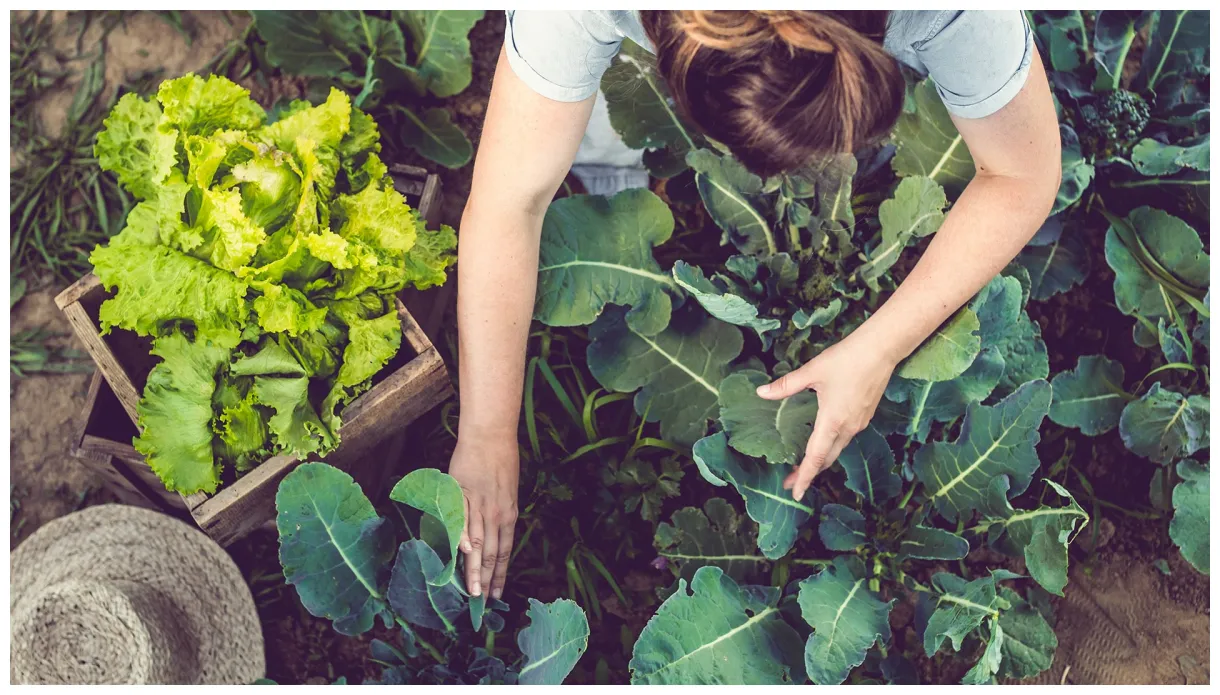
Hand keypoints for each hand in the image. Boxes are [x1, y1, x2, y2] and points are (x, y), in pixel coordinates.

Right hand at [448, 428, 519, 599]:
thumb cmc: (500, 461)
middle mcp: (496, 513)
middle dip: (487, 580)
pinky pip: (460, 521)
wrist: (489, 435)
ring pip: (477, 543)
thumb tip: (495, 535)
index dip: (501, 574)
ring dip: (474, 569)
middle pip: (491, 553)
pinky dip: (461, 538)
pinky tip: (461, 555)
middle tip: (482, 603)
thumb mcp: (508, 491)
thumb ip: (501, 514)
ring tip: (471, 591)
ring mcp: (479, 505)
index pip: (505, 551)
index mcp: (509, 514)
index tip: (497, 594)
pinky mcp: (462, 494)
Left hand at [756, 330, 898, 500]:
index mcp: (832, 421)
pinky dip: (832, 446)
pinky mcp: (865, 416)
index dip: (804, 477)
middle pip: (826, 459)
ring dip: (820, 460)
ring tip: (803, 465)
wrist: (881, 349)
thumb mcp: (812, 371)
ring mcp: (859, 423)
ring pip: (837, 449)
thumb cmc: (846, 359)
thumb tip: (761, 393)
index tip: (795, 493)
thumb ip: (786, 385)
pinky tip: (823, 440)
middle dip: (809, 473)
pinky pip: (846, 438)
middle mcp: (847, 428)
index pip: (815, 457)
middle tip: (791, 482)